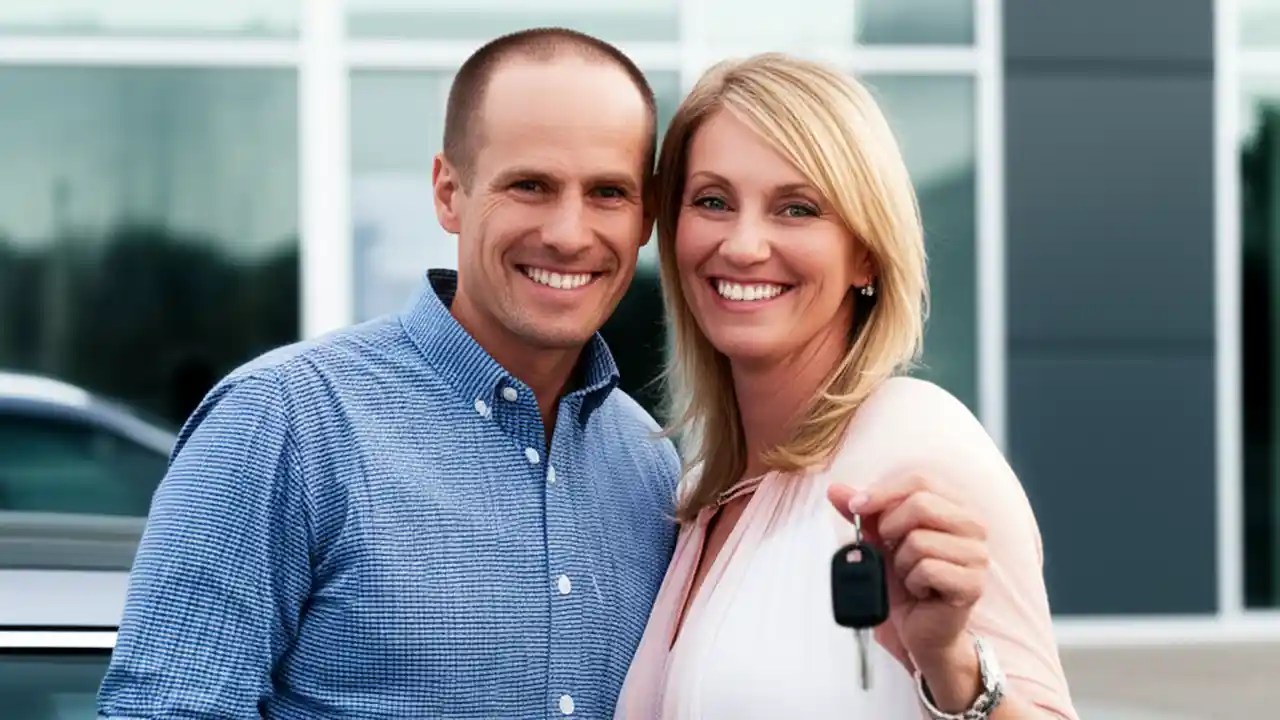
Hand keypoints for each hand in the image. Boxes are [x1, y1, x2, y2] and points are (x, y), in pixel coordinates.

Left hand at [828, 476, 989, 665]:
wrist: (919, 630)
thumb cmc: (905, 582)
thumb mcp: (878, 543)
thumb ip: (862, 514)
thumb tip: (835, 489)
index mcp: (954, 506)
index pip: (920, 481)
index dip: (883, 491)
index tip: (856, 506)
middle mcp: (973, 525)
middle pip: (921, 503)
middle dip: (890, 528)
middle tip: (890, 550)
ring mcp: (977, 555)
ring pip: (920, 540)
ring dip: (901, 563)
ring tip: (910, 575)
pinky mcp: (973, 584)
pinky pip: (927, 569)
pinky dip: (913, 583)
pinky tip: (921, 592)